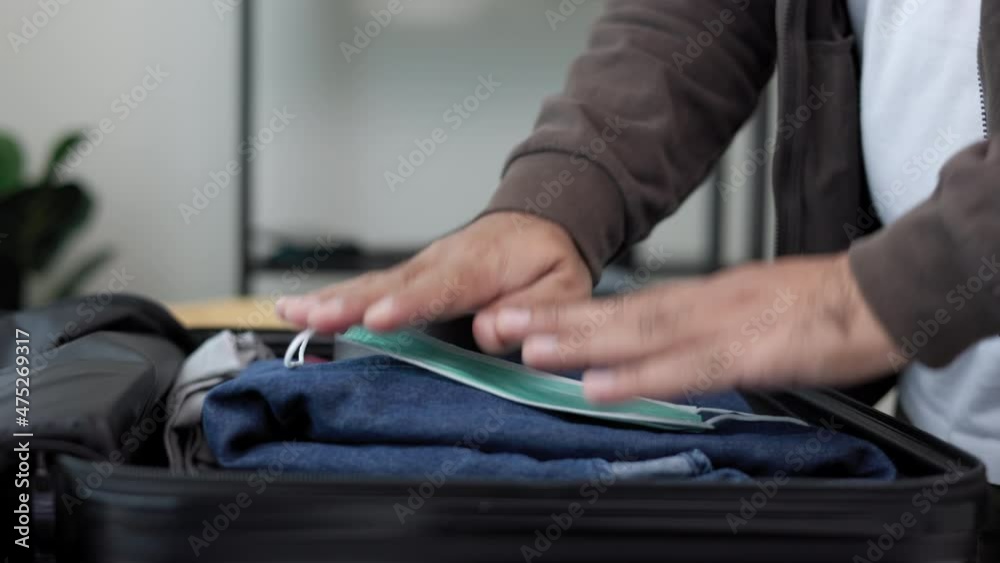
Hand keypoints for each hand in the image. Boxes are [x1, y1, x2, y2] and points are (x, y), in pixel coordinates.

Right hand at [276, 212, 591, 352]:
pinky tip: (298, 308)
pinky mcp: (408, 275)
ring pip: (370, 284)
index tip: (378, 319)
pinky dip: (332, 297)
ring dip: (330, 299)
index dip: (407, 305)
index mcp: (480, 266)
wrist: (537, 223)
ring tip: (290, 312)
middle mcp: (441, 261)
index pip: (440, 288)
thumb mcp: (564, 286)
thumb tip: (491, 329)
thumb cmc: (547, 259)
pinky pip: (369, 286)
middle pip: (390, 284)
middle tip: (312, 318)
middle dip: (349, 303)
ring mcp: (420, 266)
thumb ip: (532, 310)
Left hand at [490, 253, 899, 402]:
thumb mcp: (742, 305)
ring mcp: (722, 326)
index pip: (620, 305)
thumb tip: (649, 343)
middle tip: (499, 322)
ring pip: (640, 335)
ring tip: (530, 348)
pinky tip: (602, 386)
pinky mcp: (752, 352)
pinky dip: (642, 379)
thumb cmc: (814, 304)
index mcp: (698, 296)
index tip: (520, 315)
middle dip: (554, 319)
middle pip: (615, 314)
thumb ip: (695, 324)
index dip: (567, 311)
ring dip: (582, 343)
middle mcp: (698, 304)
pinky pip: (688, 369)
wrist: (879, 295)